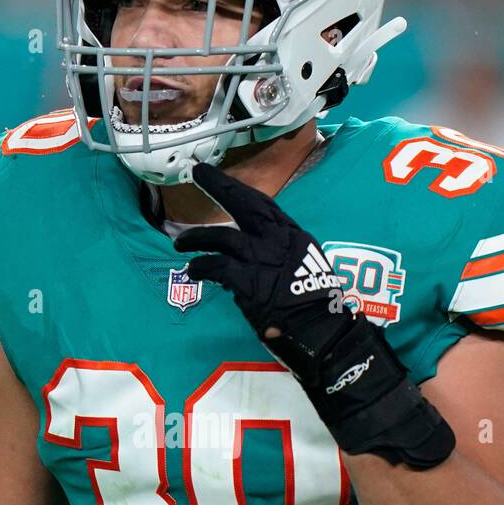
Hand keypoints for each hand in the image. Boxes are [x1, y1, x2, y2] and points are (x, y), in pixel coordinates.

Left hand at [174, 161, 355, 385]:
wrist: (323, 331)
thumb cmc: (317, 308)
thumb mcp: (307, 270)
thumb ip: (283, 258)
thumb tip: (257, 258)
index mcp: (294, 237)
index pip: (265, 205)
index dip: (242, 189)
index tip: (224, 179)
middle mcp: (278, 240)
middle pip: (245, 204)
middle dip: (220, 186)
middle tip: (199, 173)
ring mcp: (262, 258)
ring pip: (222, 236)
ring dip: (197, 237)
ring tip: (180, 243)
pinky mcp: (249, 281)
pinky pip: (216, 267)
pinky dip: (200, 267)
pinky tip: (192, 270)